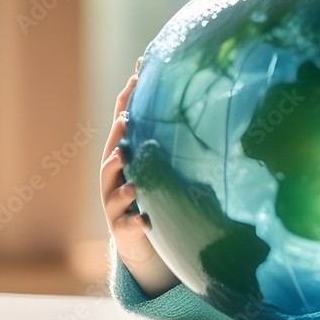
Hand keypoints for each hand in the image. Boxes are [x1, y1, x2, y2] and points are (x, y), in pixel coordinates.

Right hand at [100, 59, 181, 295]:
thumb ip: (174, 146)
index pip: (122, 126)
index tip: (135, 77)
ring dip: (121, 181)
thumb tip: (209, 115)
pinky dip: (136, 222)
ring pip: (112, 190)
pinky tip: (146, 220)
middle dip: (117, 138)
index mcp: (124, 159)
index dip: (126, 101)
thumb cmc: (153, 197)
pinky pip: (128, 225)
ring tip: (130, 176)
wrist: (140, 243)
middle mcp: (114, 179)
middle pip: (110, 154)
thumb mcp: (162, 169)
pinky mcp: (122, 229)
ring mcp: (114, 204)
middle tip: (126, 123)